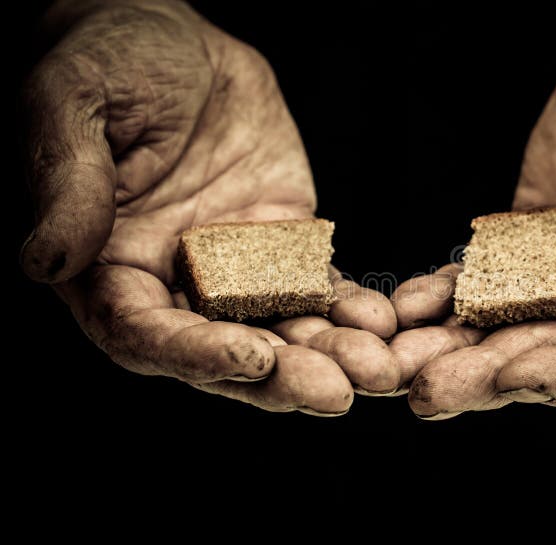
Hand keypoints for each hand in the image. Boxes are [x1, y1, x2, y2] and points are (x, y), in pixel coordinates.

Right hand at [20, 0, 399, 414]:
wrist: (178, 42)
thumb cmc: (110, 61)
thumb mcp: (71, 102)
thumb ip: (65, 179)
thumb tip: (47, 258)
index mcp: (110, 266)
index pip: (143, 334)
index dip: (195, 355)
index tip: (252, 358)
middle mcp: (175, 282)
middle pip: (224, 351)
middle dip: (281, 378)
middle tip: (335, 393)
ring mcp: (235, 268)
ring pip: (280, 328)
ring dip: (329, 354)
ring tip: (376, 370)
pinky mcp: (284, 243)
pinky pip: (318, 284)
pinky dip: (350, 307)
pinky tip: (382, 320)